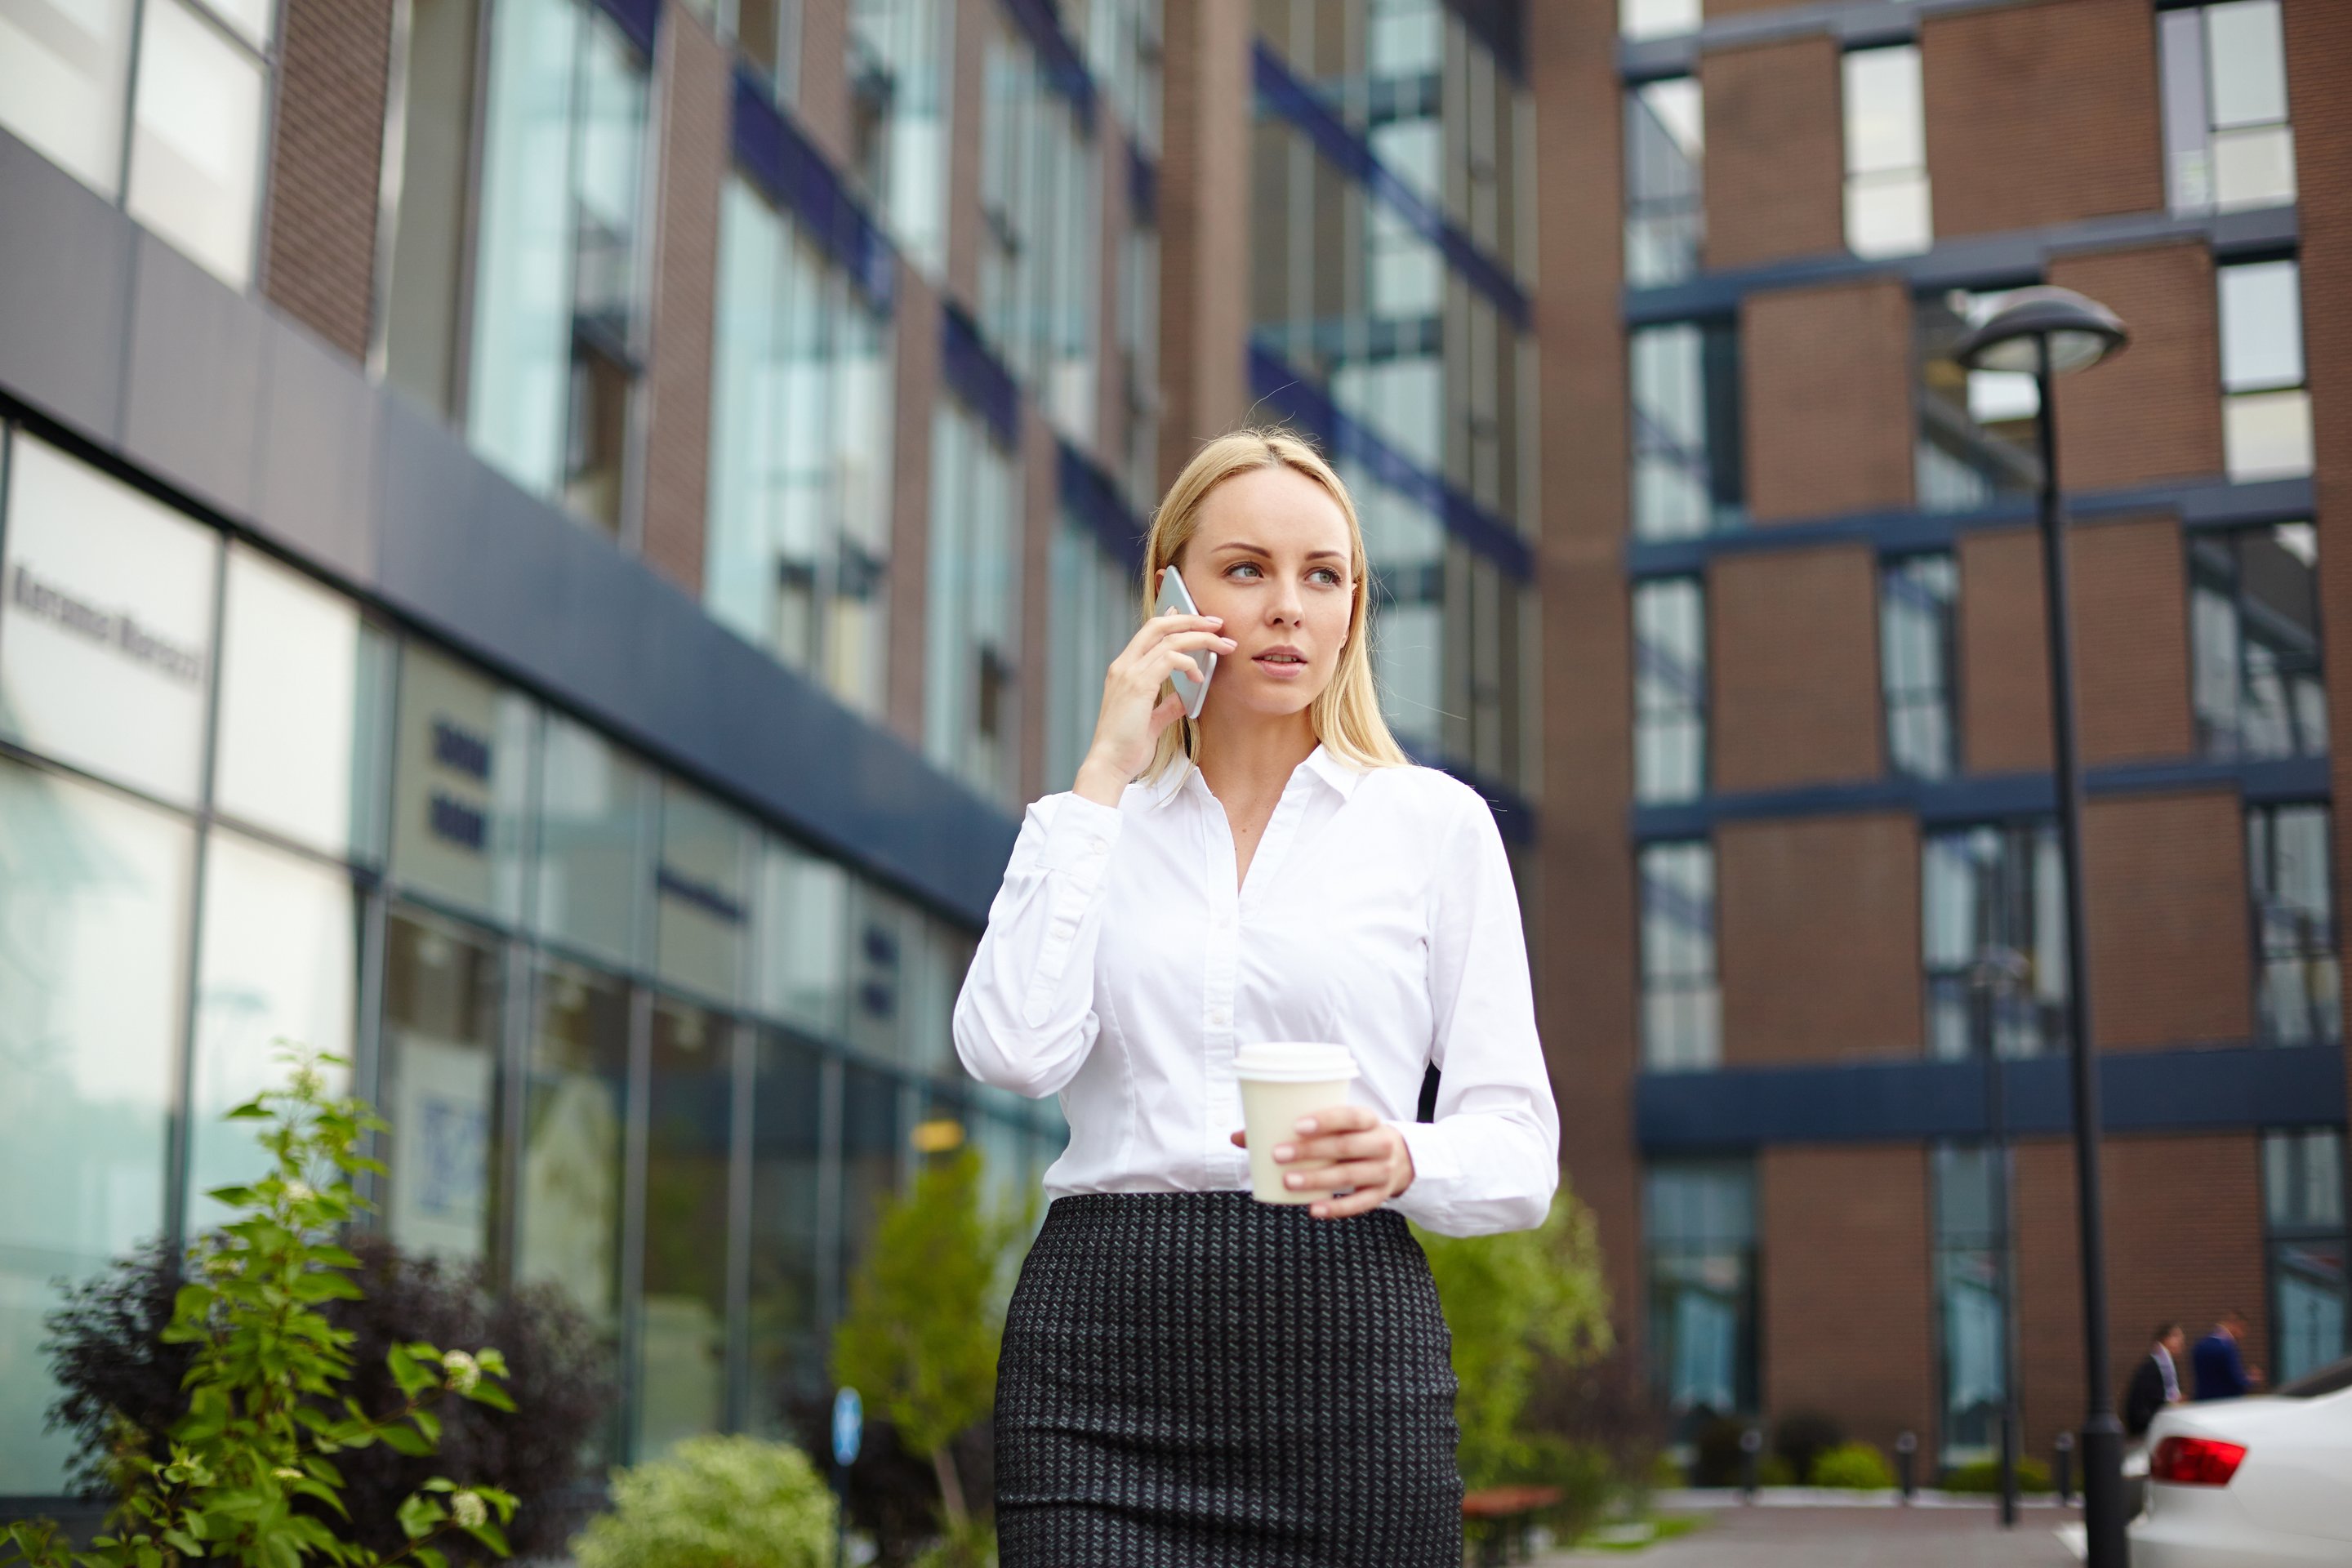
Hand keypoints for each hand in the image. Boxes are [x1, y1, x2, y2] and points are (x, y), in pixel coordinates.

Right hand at [1072, 597, 1236, 804]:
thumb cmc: (1127, 747)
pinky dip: (1191, 664)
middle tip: (1217, 623)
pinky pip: (1171, 659)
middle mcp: (1124, 666)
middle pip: (1159, 625)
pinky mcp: (1139, 685)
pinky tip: (1200, 678)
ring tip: (1222, 645)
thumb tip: (1183, 697)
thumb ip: (1166, 706)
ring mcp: (1129, 673)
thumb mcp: (1151, 722)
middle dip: (1191, 620)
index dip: (1172, 620)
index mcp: (1123, 670)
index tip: (1193, 616)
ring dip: (1201, 638)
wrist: (1110, 764)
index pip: (1148, 632)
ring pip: (1169, 639)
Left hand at [1229, 1104, 1414, 1219]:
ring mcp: (1383, 1171)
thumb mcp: (1336, 1127)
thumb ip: (1293, 1129)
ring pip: (1349, 1175)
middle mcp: (1381, 1144)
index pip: (1351, 1116)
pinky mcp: (1380, 1195)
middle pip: (1346, 1146)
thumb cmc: (1353, 1137)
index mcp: (1369, 1120)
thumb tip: (1238, 1137)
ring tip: (1287, 1181)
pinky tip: (1313, 1209)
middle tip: (1278, 1154)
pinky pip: (1358, 1204)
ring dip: (1317, 1179)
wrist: (1400, 1159)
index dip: (1326, 1120)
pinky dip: (1335, 1208)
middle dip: (1310, 1151)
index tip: (1296, 1125)